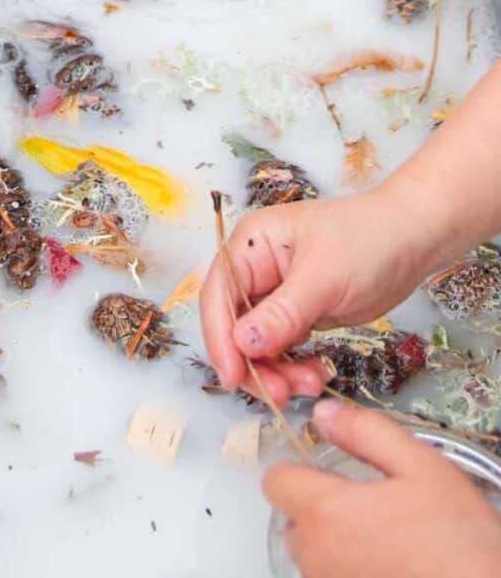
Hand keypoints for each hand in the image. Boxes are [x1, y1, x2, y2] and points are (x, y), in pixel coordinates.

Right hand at [199, 190, 434, 406]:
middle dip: (253, 362)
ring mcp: (277, 292)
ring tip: (312, 383)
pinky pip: (282, 347)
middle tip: (281, 394)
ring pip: (257, 343)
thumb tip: (241, 342)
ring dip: (277, 370)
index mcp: (252, 244)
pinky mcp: (298, 312)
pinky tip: (317, 375)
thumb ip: (282, 313)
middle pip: (234, 324)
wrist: (414, 238)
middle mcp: (257, 267)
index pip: (219, 294)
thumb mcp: (324, 278)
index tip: (233, 378)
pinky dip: (293, 367)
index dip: (220, 338)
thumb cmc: (369, 241)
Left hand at [266, 399, 500, 577]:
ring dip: (333, 544)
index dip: (299, 471)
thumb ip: (365, 433)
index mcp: (327, 512)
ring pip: (312, 558)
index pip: (276, 483)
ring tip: (383, 537)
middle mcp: (319, 557)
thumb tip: (323, 414)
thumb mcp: (420, 465)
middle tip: (365, 505)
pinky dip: (349, 570)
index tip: (330, 472)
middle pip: (292, 522)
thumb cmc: (457, 535)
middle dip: (316, 509)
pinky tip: (388, 565)